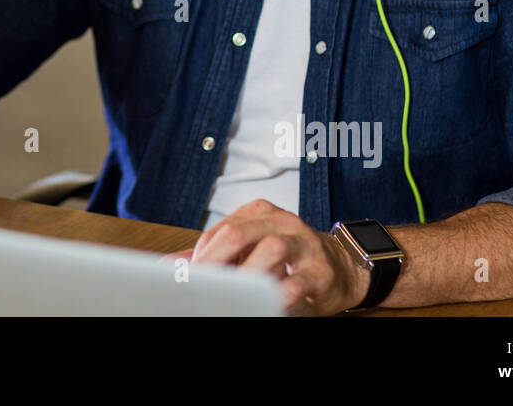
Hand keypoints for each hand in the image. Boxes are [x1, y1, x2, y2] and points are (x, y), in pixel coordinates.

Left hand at [189, 199, 369, 314]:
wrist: (341, 267)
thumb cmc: (290, 256)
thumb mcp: (251, 248)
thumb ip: (215, 254)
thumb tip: (171, 265)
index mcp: (260, 212)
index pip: (222, 229)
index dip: (202, 254)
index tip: (190, 276)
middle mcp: (281, 221)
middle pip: (240, 233)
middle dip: (216, 259)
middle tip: (203, 284)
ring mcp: (303, 243)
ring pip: (271, 248)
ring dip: (247, 272)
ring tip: (232, 291)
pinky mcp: (320, 270)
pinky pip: (298, 279)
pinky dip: (280, 291)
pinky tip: (267, 300)